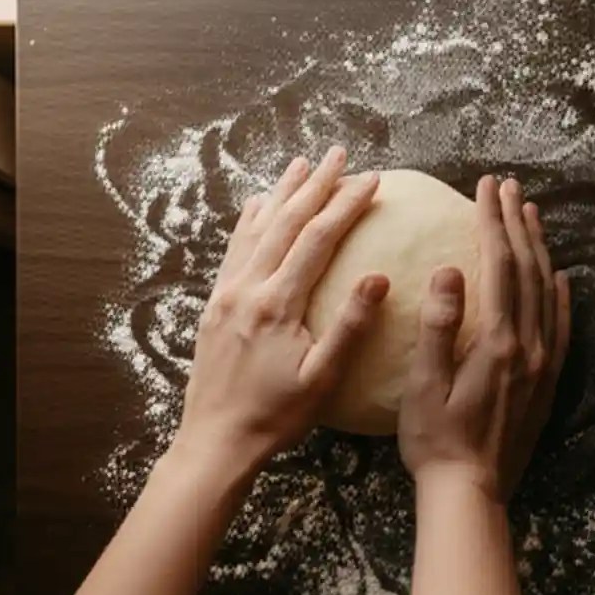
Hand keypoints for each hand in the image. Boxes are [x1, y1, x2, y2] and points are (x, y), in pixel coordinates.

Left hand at [174, 146, 387, 466]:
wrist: (216, 440)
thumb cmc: (276, 416)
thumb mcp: (322, 378)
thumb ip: (351, 326)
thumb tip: (378, 277)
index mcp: (277, 303)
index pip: (317, 239)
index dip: (346, 204)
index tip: (371, 179)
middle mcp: (248, 288)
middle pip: (285, 221)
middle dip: (315, 184)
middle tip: (339, 154)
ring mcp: (227, 293)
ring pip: (257, 228)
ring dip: (282, 193)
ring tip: (302, 164)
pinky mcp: (215, 303)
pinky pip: (234, 248)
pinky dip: (250, 220)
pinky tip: (259, 204)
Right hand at [398, 175, 570, 502]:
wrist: (471, 492)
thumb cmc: (435, 441)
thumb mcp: (423, 384)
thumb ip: (439, 326)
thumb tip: (451, 270)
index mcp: (498, 342)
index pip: (498, 266)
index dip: (492, 222)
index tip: (485, 187)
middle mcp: (529, 347)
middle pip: (528, 270)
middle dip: (517, 223)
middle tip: (507, 187)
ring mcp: (542, 364)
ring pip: (549, 291)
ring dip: (539, 249)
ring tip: (531, 214)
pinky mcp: (546, 382)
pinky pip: (561, 327)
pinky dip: (561, 295)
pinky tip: (560, 277)